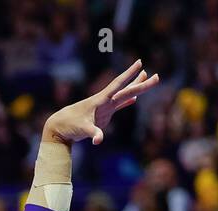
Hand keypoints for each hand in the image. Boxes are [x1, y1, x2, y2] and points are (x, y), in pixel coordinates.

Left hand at [43, 59, 159, 145]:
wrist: (60, 126)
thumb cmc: (70, 126)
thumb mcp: (82, 130)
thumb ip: (92, 133)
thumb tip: (98, 141)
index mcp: (101, 100)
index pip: (118, 84)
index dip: (129, 74)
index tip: (140, 63)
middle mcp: (105, 101)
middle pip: (126, 89)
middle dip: (141, 83)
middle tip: (157, 76)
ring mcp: (105, 107)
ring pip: (124, 95)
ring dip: (135, 87)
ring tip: (147, 76)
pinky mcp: (103, 115)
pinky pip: (118, 106)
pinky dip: (127, 102)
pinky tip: (134, 99)